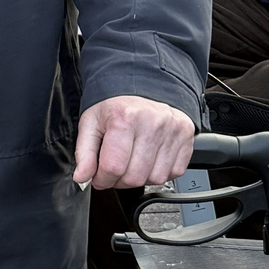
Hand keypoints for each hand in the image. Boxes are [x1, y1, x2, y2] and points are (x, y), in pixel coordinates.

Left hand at [74, 97, 195, 190]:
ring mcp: (172, 131)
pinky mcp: (186, 137)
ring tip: (132, 163)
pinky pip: (174, 172)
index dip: (102, 179)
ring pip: (156, 178)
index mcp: (124, 119)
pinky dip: (160, 172)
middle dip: (120, 181)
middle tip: (115, 171)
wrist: (143, 87)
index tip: (99, 177)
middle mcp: (152, 124)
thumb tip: (82, 177)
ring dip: (141, 178)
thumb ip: (84, 153)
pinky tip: (150, 159)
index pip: (113, 167)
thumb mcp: (91, 123)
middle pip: (135, 177)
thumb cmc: (116, 107)